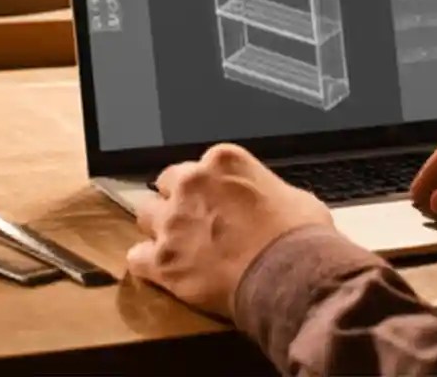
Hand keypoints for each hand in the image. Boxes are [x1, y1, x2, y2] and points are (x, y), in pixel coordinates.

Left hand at [126, 143, 331, 318]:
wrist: (291, 275)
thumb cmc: (299, 236)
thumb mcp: (293, 197)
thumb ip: (267, 191)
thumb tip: (269, 204)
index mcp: (223, 162)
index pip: (198, 165)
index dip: (206, 186)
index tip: (214, 200)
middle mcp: (191, 184)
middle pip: (165, 186)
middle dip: (176, 201)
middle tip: (194, 221)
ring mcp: (173, 222)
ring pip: (146, 217)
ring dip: (160, 230)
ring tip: (178, 247)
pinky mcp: (164, 260)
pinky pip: (137, 258)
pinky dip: (148, 264)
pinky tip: (162, 270)